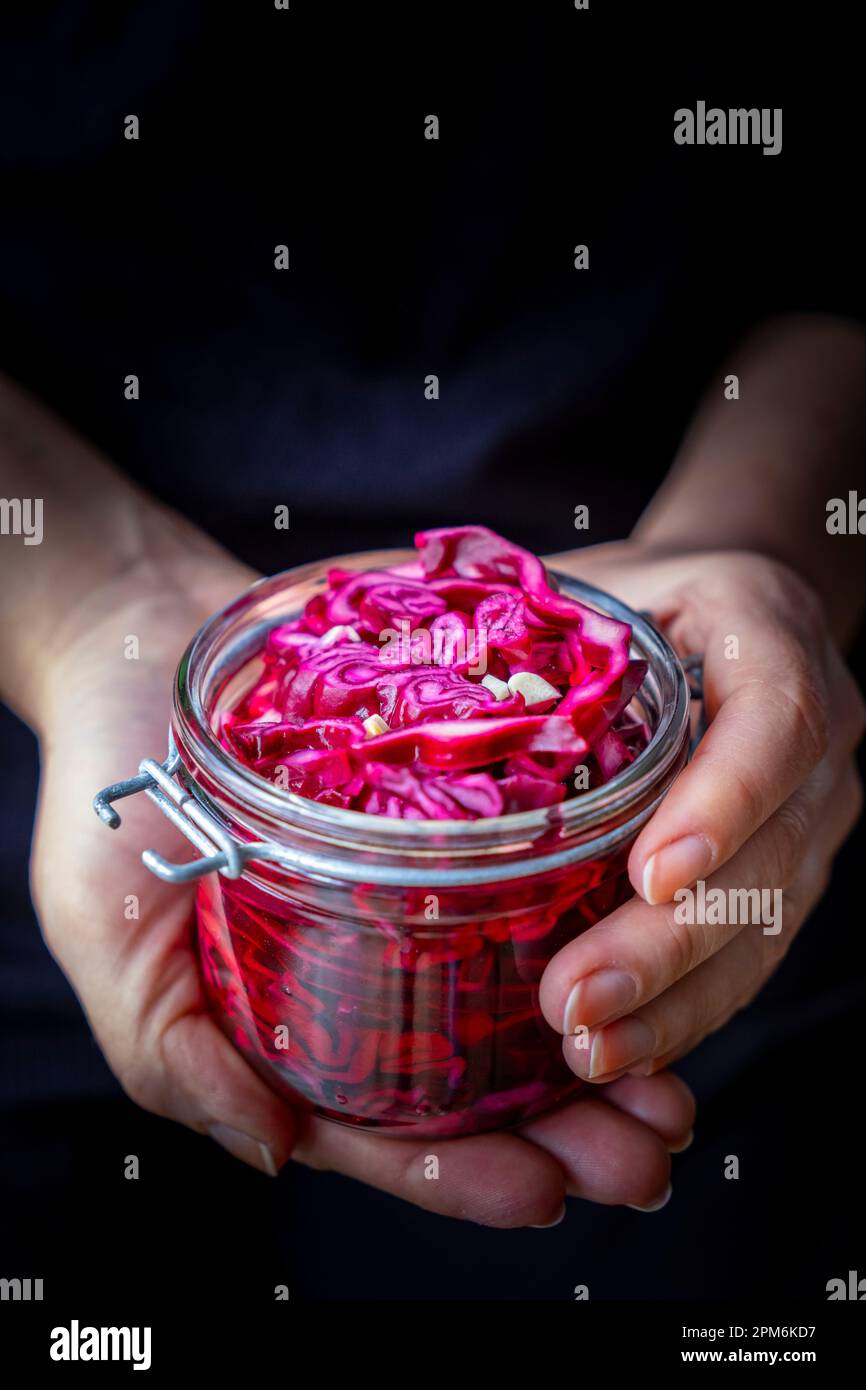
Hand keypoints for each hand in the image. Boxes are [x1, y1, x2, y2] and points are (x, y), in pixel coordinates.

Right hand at [30, 551, 693, 1225]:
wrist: (142, 637)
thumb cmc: (109, 789)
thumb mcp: (106, 929)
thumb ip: (173, 1049)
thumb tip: (273, 1149)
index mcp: (288, 1023)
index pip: (380, 1128)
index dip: (458, 1172)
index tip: (543, 1190)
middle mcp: (365, 970)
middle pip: (476, 1078)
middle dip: (565, 1126)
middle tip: (648, 1147)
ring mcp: (413, 892)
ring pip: (519, 990)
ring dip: (603, 1038)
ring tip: (678, 1078)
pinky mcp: (451, 808)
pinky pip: (532, 869)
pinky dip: (591, 909)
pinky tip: (651, 930)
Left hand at [540, 542, 864, 1080]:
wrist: (724, 610)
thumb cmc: (639, 597)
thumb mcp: (593, 583)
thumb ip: (520, 617)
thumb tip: (348, 624)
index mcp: (768, 640)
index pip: (774, 723)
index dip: (722, 804)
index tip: (650, 873)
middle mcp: (813, 739)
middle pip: (768, 855)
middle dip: (668, 943)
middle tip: (577, 1001)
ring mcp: (811, 816)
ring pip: (765, 926)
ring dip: (677, 1000)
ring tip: (589, 1048)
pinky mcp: (789, 874)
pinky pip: (750, 955)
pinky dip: (685, 1009)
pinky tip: (620, 1047)